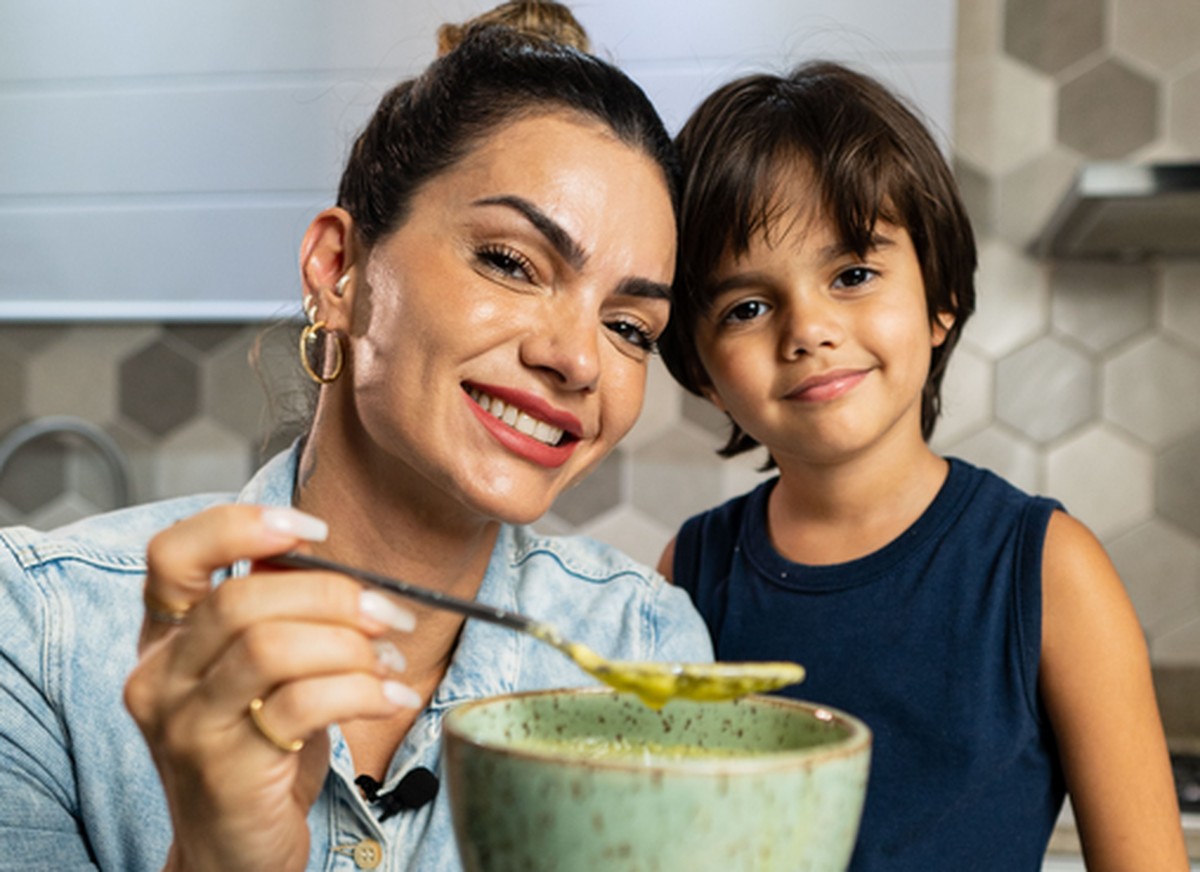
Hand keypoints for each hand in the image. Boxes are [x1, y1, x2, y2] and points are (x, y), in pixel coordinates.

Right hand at [124, 505, 418, 871]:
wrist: (233, 853)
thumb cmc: (259, 749)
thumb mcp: (261, 673)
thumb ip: (274, 611)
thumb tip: (323, 554)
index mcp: (166, 639)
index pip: (173, 553)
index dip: (242, 525)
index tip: (313, 530)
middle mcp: (162, 677)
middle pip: (242, 599)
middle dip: (332, 595)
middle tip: (386, 613)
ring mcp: (186, 725)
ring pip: (271, 648)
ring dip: (351, 646)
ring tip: (388, 664)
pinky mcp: (225, 769)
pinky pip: (302, 705)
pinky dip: (363, 691)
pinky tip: (392, 697)